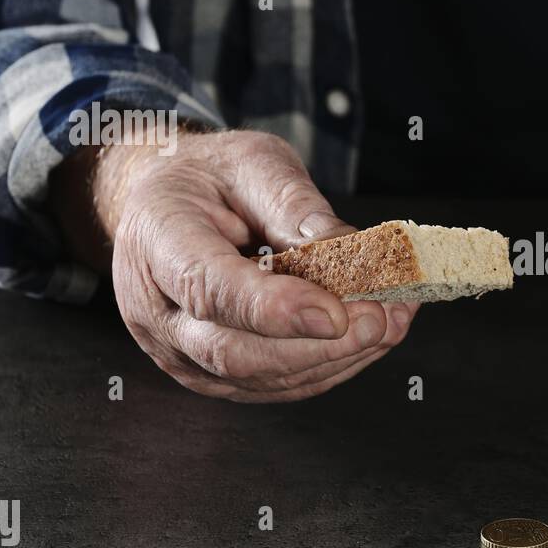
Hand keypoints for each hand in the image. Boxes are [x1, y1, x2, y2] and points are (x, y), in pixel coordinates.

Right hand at [50, 129, 415, 400]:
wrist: (162, 204)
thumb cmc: (209, 177)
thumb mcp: (253, 162)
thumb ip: (295, 205)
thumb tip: (350, 248)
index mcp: (157, 241)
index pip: (209, 288)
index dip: (273, 309)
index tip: (335, 313)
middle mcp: (157, 311)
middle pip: (234, 351)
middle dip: (317, 345)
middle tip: (381, 319)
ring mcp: (179, 352)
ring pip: (259, 378)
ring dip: (335, 359)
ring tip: (391, 322)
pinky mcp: (210, 375)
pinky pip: (272, 385)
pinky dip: (329, 366)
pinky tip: (370, 338)